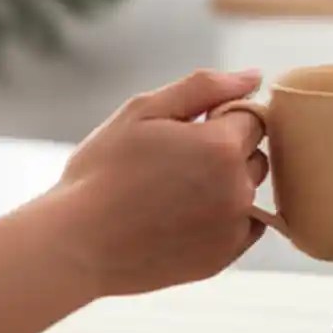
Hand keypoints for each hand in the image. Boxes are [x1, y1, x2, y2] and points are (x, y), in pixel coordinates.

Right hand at [52, 69, 268, 296]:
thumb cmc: (103, 171)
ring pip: (250, 190)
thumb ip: (205, 87)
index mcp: (222, 146)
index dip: (222, 118)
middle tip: (176, 163)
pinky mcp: (225, 256)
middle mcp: (239, 187)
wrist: (76, 243)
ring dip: (228, 184)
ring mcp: (235, 226)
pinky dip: (225, 218)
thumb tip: (255, 76)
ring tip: (176, 192)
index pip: (253, 117)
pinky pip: (245, 226)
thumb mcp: (143, 112)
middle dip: (227, 150)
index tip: (187, 131)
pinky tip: (185, 217)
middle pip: (256, 154)